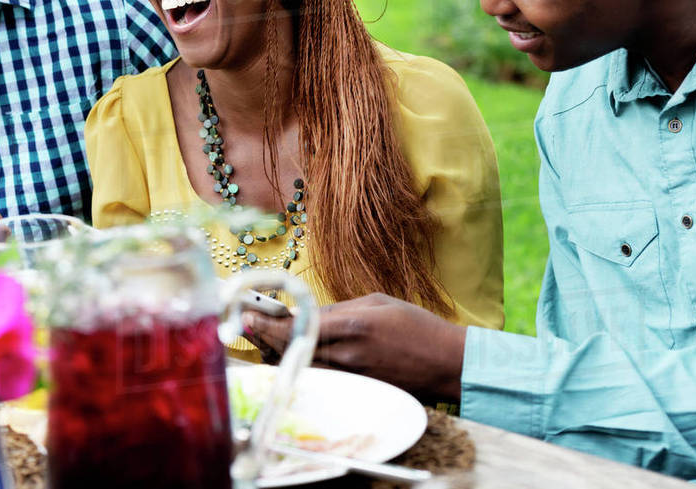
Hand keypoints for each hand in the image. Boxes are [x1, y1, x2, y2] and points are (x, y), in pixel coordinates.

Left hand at [243, 293, 467, 402]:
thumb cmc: (415, 327)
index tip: (248, 315)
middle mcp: (347, 354)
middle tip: (250, 324)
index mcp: (352, 326)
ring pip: (300, 368)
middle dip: (265, 337)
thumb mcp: (376, 303)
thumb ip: (338, 308)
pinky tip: (295, 355)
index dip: (267, 323)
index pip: (297, 326)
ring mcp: (351, 377)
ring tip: (267, 338)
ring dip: (280, 353)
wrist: (447, 364)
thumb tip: (306, 312)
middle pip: (291, 350)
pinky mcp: (355, 391)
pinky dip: (301, 366)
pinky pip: (318, 379)